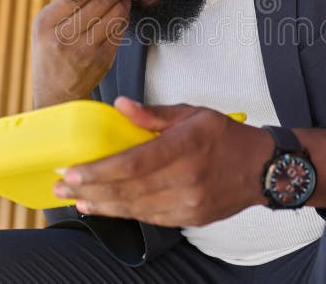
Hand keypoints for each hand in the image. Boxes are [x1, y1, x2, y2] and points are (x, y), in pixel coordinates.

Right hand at [32, 0, 132, 107]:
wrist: (56, 92)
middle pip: (99, 4)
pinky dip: (124, 18)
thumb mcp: (48, 23)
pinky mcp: (101, 61)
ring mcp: (84, 51)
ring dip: (124, 1)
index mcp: (46, 23)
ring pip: (114, 17)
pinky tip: (122, 12)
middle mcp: (63, 38)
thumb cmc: (51, 50)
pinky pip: (119, 32)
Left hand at [54, 97, 272, 226]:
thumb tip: (120, 106)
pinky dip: (124, 212)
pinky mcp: (190, 219)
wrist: (263, 169)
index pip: (132, 163)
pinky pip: (149, 218)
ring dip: (101, 205)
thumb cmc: (226, 138)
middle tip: (62, 185)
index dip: (97, 170)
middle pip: (127, 190)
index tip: (71, 170)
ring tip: (76, 198)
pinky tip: (105, 206)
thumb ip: (154, 114)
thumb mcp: (193, 113)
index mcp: (187, 145)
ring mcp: (190, 203)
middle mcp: (188, 178)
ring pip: (134, 209)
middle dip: (89, 189)